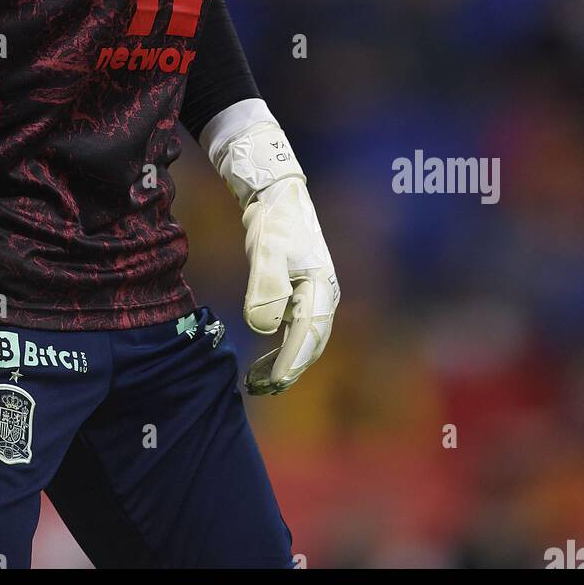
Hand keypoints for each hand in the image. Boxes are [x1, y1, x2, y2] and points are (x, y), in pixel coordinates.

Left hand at [213, 120, 339, 394]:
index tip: (273, 383)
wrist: (276, 195)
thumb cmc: (274, 221)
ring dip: (287, 362)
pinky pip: (296, 330)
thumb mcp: (267, 251)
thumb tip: (263, 329)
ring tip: (261, 381)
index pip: (308, 335)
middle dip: (291, 369)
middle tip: (265, 389)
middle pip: (311, 343)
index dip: (291, 362)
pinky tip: (264, 359)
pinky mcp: (301, 293)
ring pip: (305, 339)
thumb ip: (266, 288)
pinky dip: (283, 348)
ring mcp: (314, 295)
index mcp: (320, 288)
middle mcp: (322, 296)